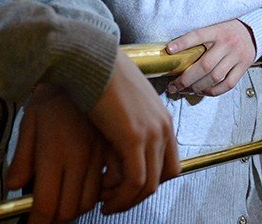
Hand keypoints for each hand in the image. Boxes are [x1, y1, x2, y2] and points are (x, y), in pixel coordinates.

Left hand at [5, 84, 106, 223]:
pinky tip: (93, 184)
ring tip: (67, 199)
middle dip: (56, 219)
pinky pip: (116, 182)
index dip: (39, 222)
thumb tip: (15, 186)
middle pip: (70, 210)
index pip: (47, 205)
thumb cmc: (55, 92)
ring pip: (92, 201)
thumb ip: (22, 157)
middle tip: (47, 214)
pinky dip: (105, 192)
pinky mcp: (119, 147)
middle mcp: (81, 157)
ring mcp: (102, 153)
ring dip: (79, 208)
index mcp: (56, 152)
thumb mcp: (30, 121)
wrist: (88, 64)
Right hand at [87, 51, 179, 213]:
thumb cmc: (100, 76)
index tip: (126, 187)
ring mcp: (151, 132)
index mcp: (162, 119)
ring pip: (149, 185)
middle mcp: (163, 127)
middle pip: (163, 178)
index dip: (149, 181)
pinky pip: (135, 181)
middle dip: (138, 195)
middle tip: (115, 200)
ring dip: (126, 200)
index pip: (169, 164)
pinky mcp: (134, 137)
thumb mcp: (125, 102)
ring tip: (105, 203)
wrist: (92, 58)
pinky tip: (103, 196)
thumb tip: (119, 144)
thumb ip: (131, 123)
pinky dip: (120, 195)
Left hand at [165, 20, 255, 96]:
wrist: (252, 30)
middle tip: (173, 86)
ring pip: (215, 77)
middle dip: (186, 79)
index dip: (183, 43)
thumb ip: (199, 38)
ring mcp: (237, 56)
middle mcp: (227, 43)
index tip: (168, 50)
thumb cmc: (227, 30)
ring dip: (198, 87)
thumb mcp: (214, 27)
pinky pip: (228, 84)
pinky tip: (202, 92)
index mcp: (217, 30)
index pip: (198, 35)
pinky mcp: (244, 66)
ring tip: (185, 90)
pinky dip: (213, 91)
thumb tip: (173, 51)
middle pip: (205, 65)